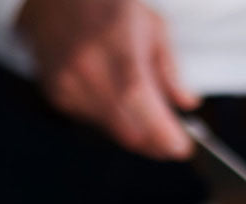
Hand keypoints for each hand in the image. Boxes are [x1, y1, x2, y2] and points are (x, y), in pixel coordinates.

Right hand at [16, 0, 199, 159]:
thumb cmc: (106, 4)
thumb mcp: (151, 25)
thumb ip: (170, 69)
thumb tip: (187, 104)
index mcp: (117, 46)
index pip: (141, 103)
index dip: (164, 133)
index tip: (182, 147)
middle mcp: (89, 70)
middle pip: (129, 130)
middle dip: (155, 144)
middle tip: (173, 142)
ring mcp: (70, 87)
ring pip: (113, 132)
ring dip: (136, 132)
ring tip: (149, 116)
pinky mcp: (59, 97)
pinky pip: (94, 123)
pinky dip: (114, 121)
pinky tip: (118, 102)